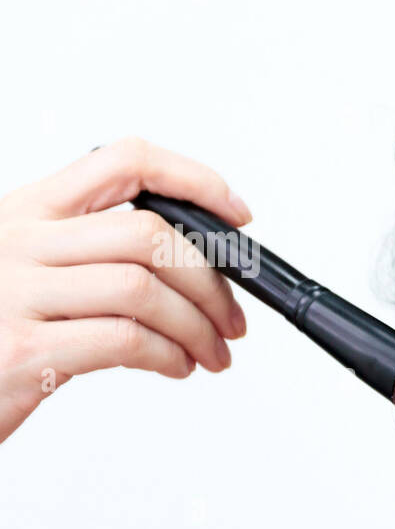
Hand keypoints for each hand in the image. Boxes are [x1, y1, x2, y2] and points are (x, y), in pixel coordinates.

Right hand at [0, 136, 250, 444]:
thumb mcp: (30, 274)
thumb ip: (91, 258)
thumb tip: (188, 270)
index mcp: (27, 211)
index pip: (123, 162)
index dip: (194, 181)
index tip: (237, 217)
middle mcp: (18, 240)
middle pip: (148, 234)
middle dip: (211, 283)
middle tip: (232, 321)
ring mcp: (17, 292)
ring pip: (144, 288)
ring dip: (198, 326)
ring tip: (211, 352)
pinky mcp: (24, 350)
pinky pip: (125, 340)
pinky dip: (169, 355)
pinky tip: (177, 366)